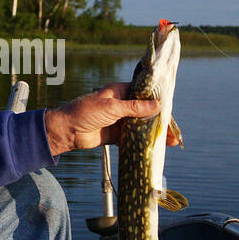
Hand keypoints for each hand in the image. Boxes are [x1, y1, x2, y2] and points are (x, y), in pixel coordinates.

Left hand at [44, 84, 182, 155]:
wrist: (66, 131)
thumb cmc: (85, 112)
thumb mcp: (112, 107)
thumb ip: (135, 108)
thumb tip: (156, 106)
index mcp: (119, 92)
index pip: (143, 93)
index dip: (157, 100)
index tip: (171, 107)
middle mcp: (121, 105)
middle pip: (144, 112)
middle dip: (158, 120)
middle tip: (172, 129)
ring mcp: (119, 120)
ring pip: (140, 126)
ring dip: (152, 133)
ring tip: (168, 141)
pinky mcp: (115, 135)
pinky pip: (132, 138)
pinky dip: (142, 143)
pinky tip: (153, 147)